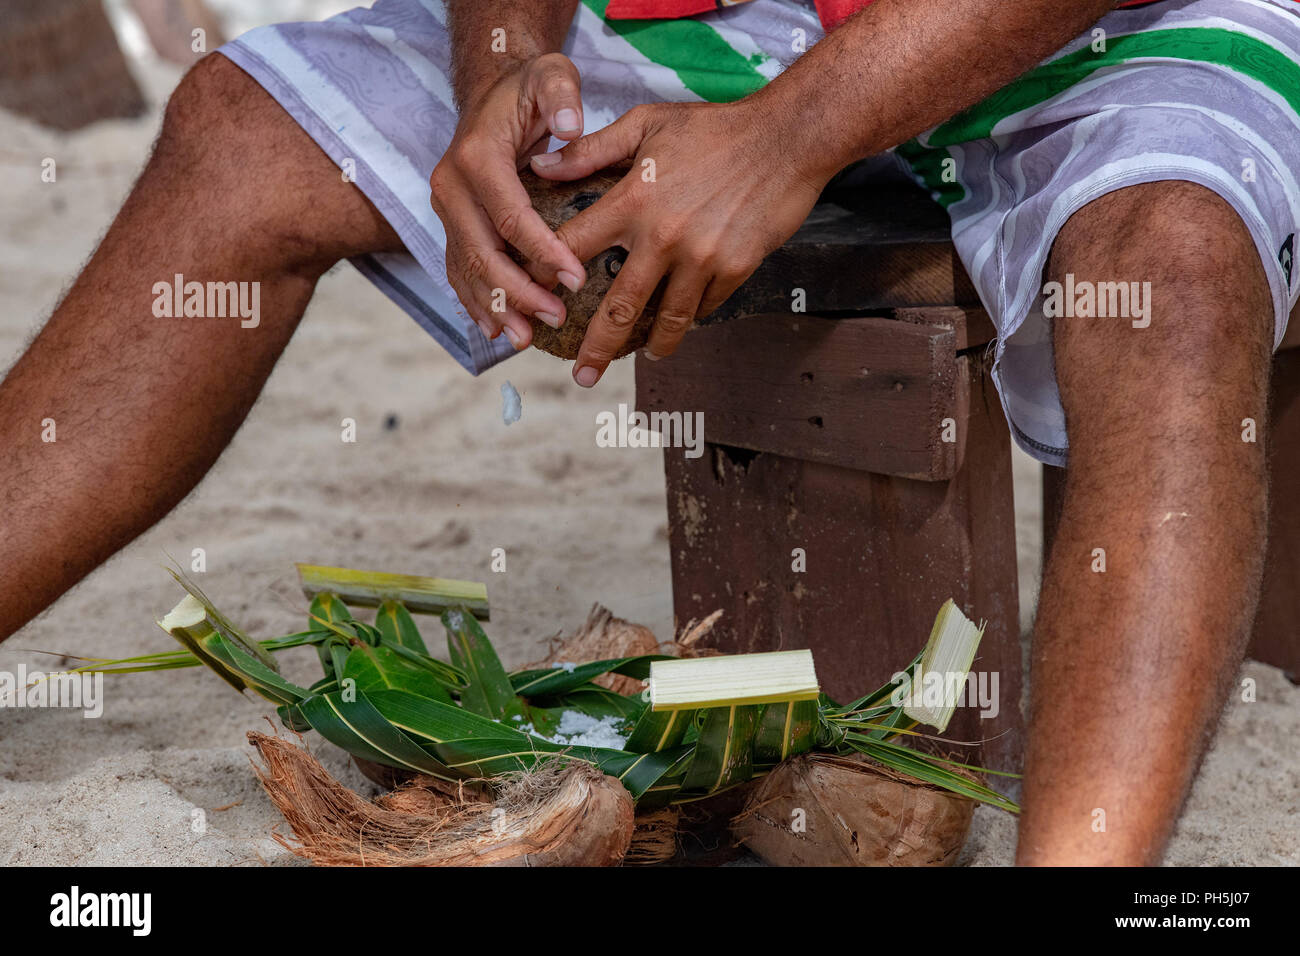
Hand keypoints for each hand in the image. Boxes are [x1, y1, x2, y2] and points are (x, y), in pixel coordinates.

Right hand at [429, 53, 587, 349]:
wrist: (493, 90)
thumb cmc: (529, 88)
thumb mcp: (551, 75)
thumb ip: (561, 95)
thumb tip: (572, 127)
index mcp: (476, 157)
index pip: (511, 217)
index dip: (543, 252)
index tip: (576, 280)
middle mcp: (451, 186)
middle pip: (483, 253)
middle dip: (519, 292)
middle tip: (556, 318)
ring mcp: (446, 209)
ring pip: (466, 270)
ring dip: (496, 308)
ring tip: (526, 339)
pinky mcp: (452, 225)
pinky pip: (460, 271)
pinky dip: (478, 303)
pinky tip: (498, 331)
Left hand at [529, 99, 827, 385]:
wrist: (788, 137)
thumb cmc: (714, 127)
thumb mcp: (646, 124)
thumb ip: (590, 151)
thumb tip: (539, 169)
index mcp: (632, 200)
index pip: (573, 249)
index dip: (547, 277)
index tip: (535, 301)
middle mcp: (662, 237)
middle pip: (619, 308)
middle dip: (596, 348)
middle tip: (581, 377)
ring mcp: (701, 258)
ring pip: (668, 319)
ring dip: (652, 345)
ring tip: (642, 357)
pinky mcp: (735, 268)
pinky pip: (705, 305)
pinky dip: (691, 316)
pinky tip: (683, 320)